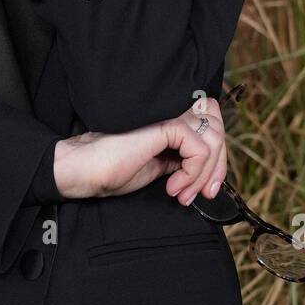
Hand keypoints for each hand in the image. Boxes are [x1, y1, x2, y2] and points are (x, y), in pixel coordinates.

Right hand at [52, 96, 228, 203]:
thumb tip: (210, 172)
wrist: (85, 170)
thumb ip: (183, 159)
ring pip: (213, 140)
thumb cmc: (115, 169)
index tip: (208, 188)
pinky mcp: (165, 125)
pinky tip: (173, 187)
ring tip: (181, 194)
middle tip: (204, 194)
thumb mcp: (160, 165)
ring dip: (203, 176)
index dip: (219, 157)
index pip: (213, 124)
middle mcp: (173, 110)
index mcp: (172, 118)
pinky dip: (193, 174)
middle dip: (218, 168)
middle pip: (218, 129)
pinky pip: (199, 150)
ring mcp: (169, 115)